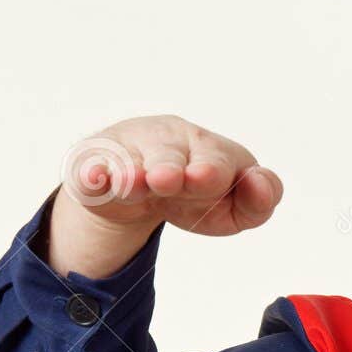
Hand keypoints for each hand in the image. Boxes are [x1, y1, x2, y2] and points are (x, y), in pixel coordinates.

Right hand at [49, 115, 282, 278]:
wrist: (135, 183)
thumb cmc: (193, 192)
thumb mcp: (231, 207)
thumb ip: (258, 203)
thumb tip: (260, 186)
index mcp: (210, 150)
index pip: (220, 161)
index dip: (214, 171)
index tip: (208, 178)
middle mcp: (171, 143)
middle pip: (171, 157)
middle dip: (171, 167)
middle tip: (170, 179)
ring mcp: (132, 152)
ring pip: (132, 163)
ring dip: (133, 175)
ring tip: (132, 184)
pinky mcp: (97, 165)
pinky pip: (92, 169)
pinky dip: (93, 174)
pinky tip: (95, 177)